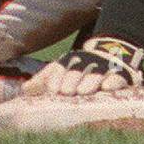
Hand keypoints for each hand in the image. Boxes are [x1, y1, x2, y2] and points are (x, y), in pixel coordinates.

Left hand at [23, 37, 143, 96]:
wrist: (110, 51)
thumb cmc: (78, 69)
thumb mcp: (60, 70)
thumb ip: (43, 80)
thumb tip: (24, 90)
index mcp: (70, 61)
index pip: (61, 68)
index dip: (57, 78)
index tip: (52, 90)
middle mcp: (86, 63)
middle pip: (77, 71)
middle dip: (71, 80)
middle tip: (66, 92)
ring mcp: (103, 68)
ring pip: (96, 74)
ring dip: (89, 82)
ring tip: (83, 91)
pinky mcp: (120, 74)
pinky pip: (117, 77)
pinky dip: (112, 82)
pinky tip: (106, 88)